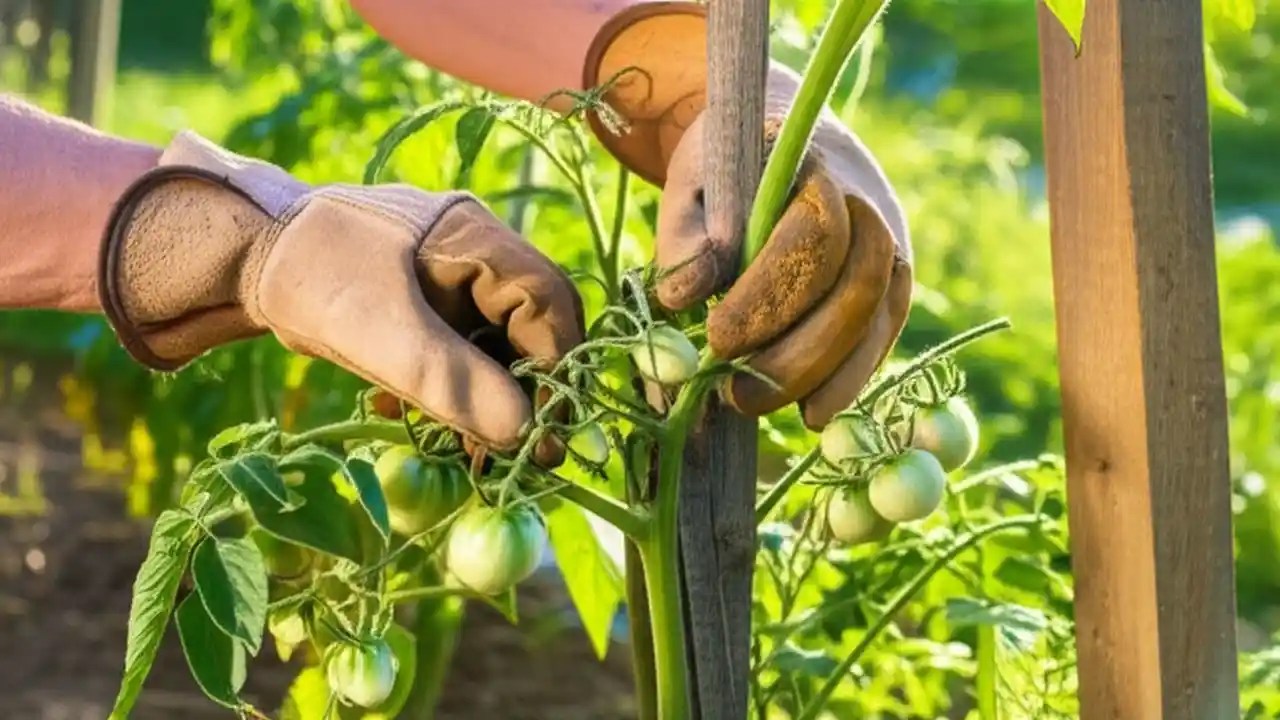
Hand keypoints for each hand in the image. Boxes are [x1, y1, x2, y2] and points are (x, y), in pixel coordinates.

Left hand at [98, 131, 584, 458]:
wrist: (239, 256)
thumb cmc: (310, 280)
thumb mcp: (382, 336)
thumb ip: (454, 383)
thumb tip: (524, 434)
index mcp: (475, 236)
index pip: (549, 301)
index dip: (556, 369)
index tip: (545, 434)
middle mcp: (475, 250)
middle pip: (530, 326)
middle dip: (524, 393)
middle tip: (513, 457)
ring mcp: (452, 275)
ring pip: (497, 343)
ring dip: (486, 399)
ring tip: (466, 452)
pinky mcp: (427, 300)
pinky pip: (460, 347)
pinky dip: (448, 387)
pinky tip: (413, 417)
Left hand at [584, 2, 911, 428]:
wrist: (777, 133)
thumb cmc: (724, 166)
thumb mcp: (690, 184)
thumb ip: (683, 238)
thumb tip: (681, 299)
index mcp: (816, 165)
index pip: (812, 237)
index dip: (767, 297)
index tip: (716, 339)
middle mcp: (869, 204)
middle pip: (855, 287)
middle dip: (795, 352)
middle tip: (734, 394)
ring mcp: (890, 244)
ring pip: (876, 319)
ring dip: (825, 376)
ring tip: (760, 407)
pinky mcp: (894, 283)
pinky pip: (881, 336)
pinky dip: (850, 379)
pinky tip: (811, 411)